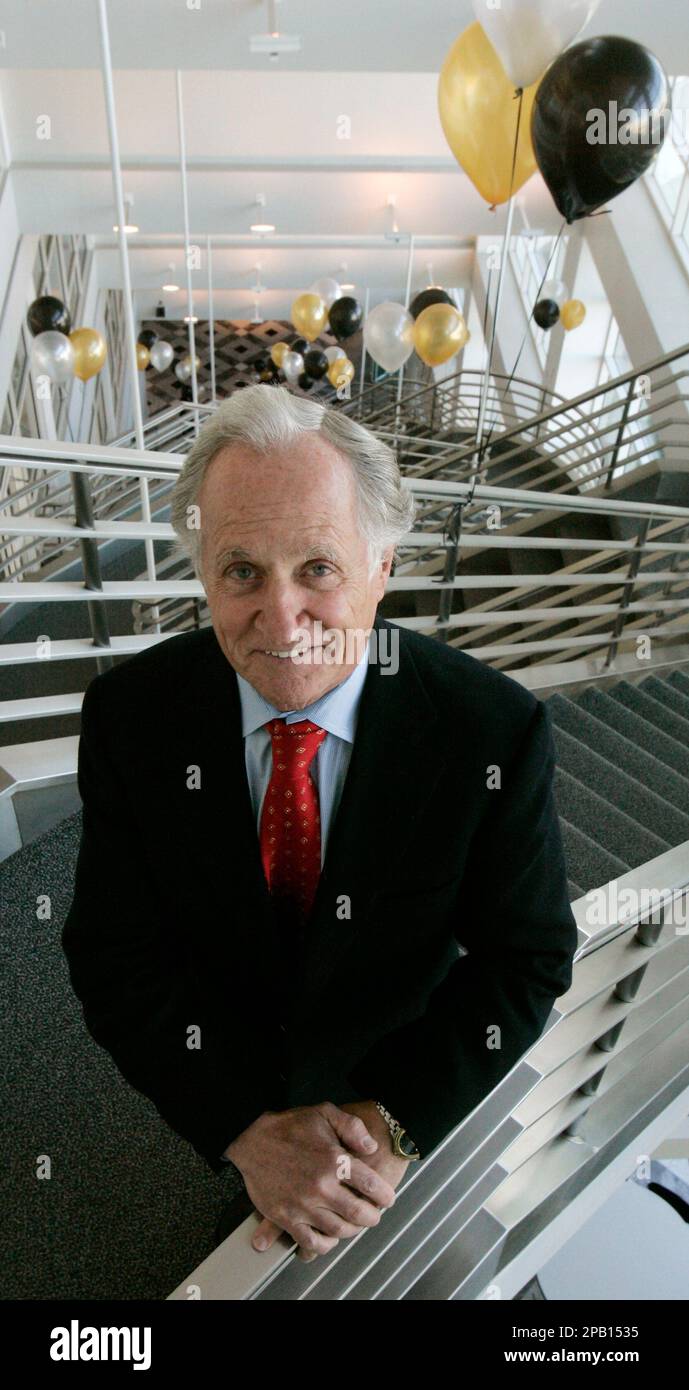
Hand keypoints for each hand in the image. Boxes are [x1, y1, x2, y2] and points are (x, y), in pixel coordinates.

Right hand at [225, 1101, 396, 1261]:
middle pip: (358, 1213)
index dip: (385, 1195)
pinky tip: (329, 1238)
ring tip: (354, 1224)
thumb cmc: (289, 1126)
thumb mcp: (324, 1113)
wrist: (252, 1139)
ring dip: (352, 1231)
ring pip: (338, 1230)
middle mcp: (320, 1185)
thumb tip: (371, 1147)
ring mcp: (302, 1204)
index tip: (387, 1199)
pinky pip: (310, 1242)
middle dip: (372, 1217)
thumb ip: (352, 1127)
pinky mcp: (285, 1217)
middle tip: (374, 1215)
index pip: (371, 1185)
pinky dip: (325, 1245)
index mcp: (333, 1160)